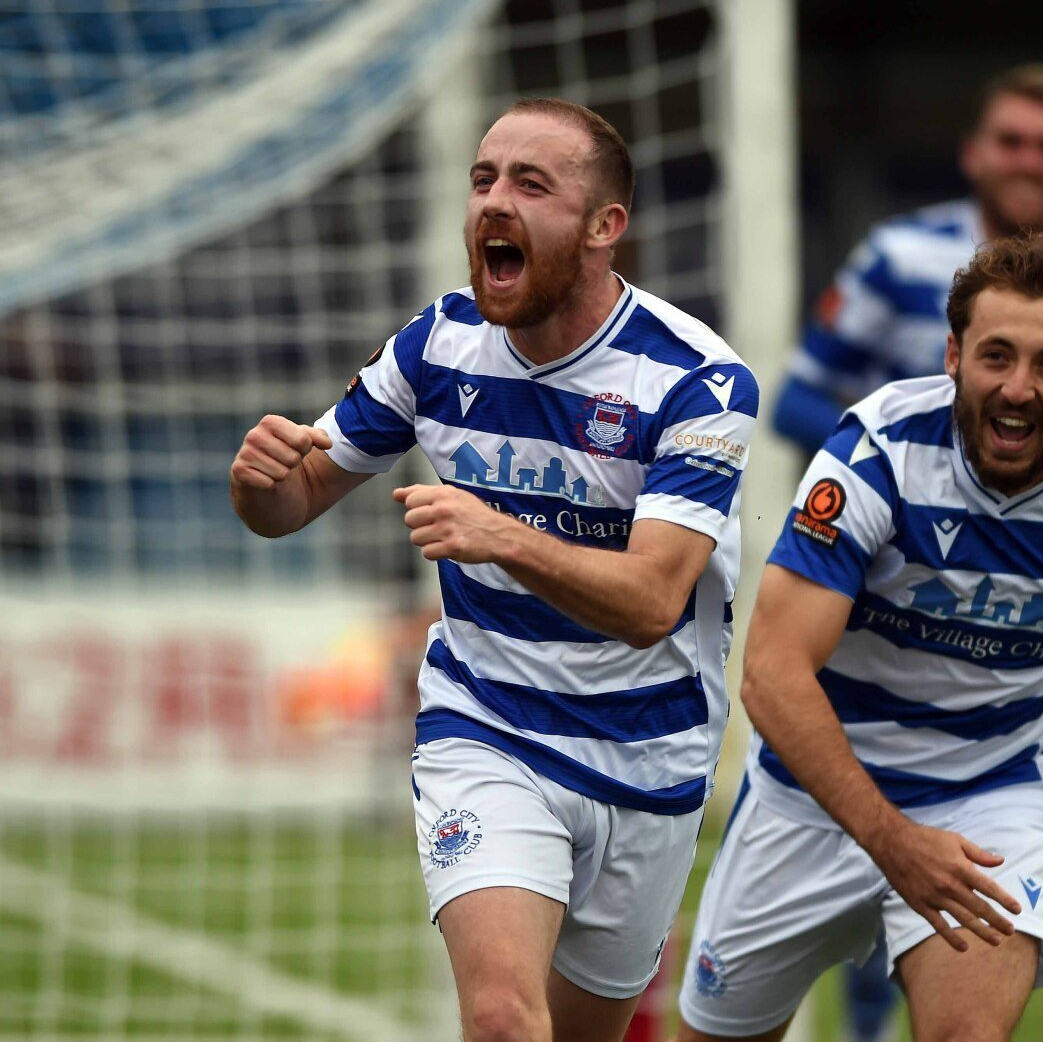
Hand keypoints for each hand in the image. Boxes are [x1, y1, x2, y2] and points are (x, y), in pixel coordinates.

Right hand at [231, 415, 332, 490]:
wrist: (268, 488)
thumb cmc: (286, 460)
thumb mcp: (304, 445)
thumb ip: (318, 438)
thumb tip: (327, 444)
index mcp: (270, 422)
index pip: (303, 440)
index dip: (305, 450)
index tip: (296, 450)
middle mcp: (254, 435)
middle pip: (293, 457)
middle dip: (293, 465)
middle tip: (283, 464)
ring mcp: (245, 453)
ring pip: (282, 472)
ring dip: (282, 476)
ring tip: (273, 472)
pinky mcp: (239, 472)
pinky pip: (268, 483)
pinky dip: (271, 486)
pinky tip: (264, 481)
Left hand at [393, 484, 515, 562]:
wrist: (499, 535)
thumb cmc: (472, 514)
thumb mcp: (451, 495)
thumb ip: (422, 492)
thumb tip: (396, 494)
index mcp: (443, 494)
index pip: (410, 501)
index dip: (418, 509)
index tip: (432, 513)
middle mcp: (444, 509)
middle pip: (409, 520)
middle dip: (420, 526)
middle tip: (437, 527)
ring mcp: (448, 529)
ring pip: (416, 538)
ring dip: (427, 541)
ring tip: (443, 537)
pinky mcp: (452, 547)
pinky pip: (426, 553)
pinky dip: (434, 553)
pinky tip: (446, 547)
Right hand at [872, 818, 1020, 950]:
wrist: (891, 842)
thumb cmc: (925, 838)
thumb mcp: (954, 839)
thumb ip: (977, 853)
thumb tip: (1000, 860)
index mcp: (960, 867)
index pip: (989, 887)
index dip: (1004, 899)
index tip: (1017, 910)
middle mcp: (950, 885)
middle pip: (979, 907)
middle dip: (997, 920)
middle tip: (1010, 930)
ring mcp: (935, 896)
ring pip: (963, 919)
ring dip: (982, 932)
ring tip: (996, 941)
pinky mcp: (921, 904)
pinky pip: (939, 925)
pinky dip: (952, 938)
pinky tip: (963, 947)